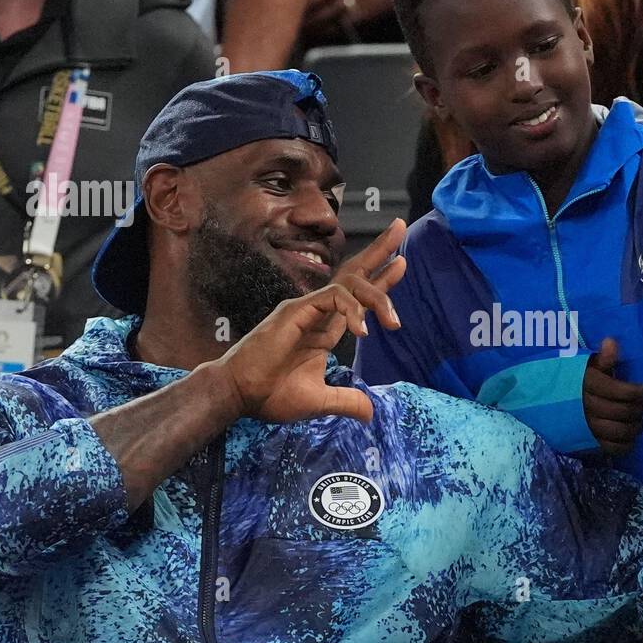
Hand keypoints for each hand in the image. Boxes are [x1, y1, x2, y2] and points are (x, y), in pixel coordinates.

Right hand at [213, 219, 406, 423]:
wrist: (240, 396)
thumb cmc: (272, 395)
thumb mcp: (320, 401)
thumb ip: (346, 402)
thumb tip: (371, 413)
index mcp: (323, 328)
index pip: (358, 297)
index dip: (380, 281)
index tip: (401, 262)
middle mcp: (316, 312)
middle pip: (353, 274)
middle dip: (379, 252)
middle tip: (401, 228)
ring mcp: (305, 308)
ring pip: (348, 284)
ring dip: (377, 294)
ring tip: (393, 320)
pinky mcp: (294, 311)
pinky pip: (331, 297)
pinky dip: (350, 309)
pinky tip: (361, 330)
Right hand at [582, 337, 642, 455]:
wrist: (546, 405)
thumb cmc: (575, 383)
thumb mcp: (586, 367)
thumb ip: (602, 358)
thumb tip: (611, 341)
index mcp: (587, 385)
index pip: (616, 390)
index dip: (637, 392)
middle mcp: (586, 407)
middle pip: (621, 411)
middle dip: (638, 408)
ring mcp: (586, 427)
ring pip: (619, 431)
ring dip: (635, 426)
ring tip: (639, 420)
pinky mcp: (588, 443)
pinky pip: (612, 448)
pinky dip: (626, 444)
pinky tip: (630, 436)